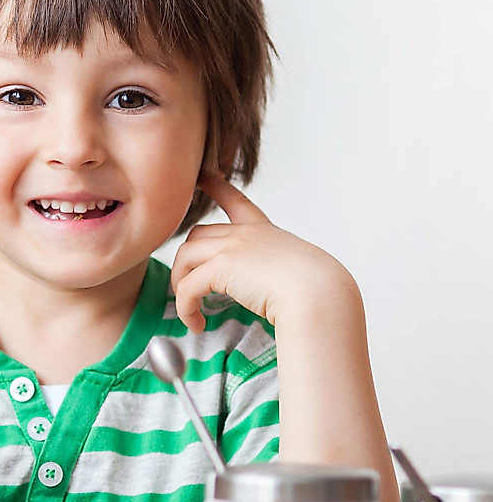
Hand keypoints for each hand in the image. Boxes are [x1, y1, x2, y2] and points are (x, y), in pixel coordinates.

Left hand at [171, 173, 358, 333]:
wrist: (320, 297)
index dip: (217, 187)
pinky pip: (187, 286)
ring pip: (185, 256)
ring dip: (180, 284)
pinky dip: (186, 307)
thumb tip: (265, 291)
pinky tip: (196, 324)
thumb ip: (276, 272)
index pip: (236, 202)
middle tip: (189, 289)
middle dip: (186, 262)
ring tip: (191, 310)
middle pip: (197, 236)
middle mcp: (246, 234)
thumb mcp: (297, 272)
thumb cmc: (318, 293)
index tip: (205, 177)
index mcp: (265, 233)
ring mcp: (232, 247)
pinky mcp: (221, 267)